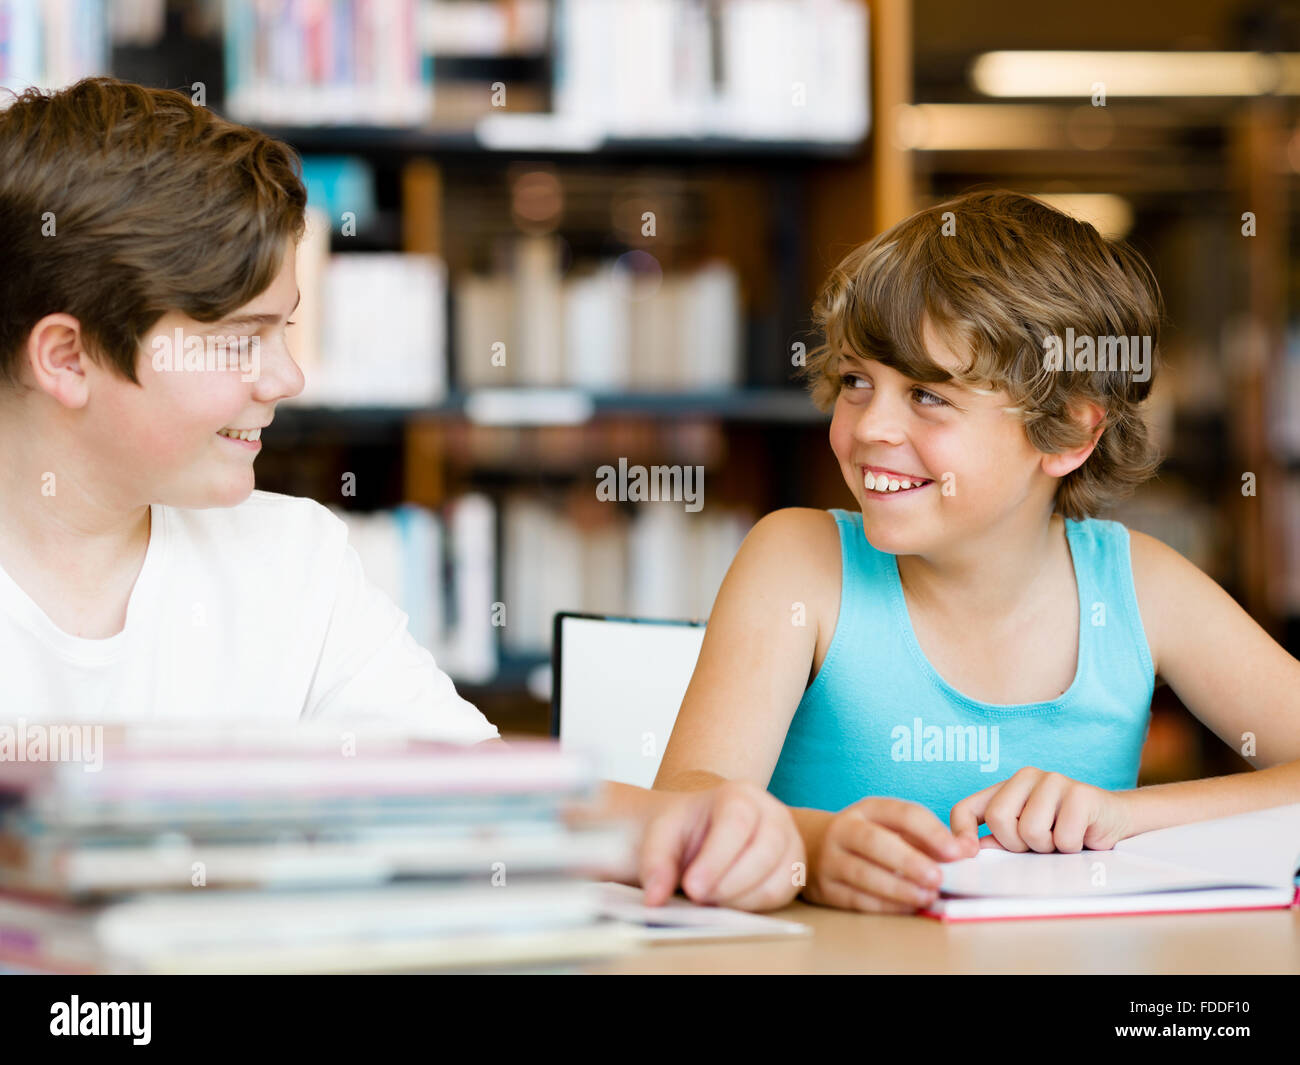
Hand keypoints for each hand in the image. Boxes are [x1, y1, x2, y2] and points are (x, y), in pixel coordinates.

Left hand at [637, 780, 804, 911]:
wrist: (698, 835)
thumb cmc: (685, 831)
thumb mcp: (660, 836)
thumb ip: (655, 863)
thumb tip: (655, 898)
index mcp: (740, 794)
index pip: (737, 823)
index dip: (716, 859)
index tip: (692, 888)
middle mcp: (773, 813)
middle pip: (764, 852)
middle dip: (728, 884)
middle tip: (697, 897)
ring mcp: (789, 841)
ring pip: (776, 879)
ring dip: (739, 899)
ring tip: (708, 898)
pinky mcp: (793, 870)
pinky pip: (782, 895)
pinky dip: (753, 906)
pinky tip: (726, 902)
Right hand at [803, 797, 977, 912]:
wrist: (812, 846)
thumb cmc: (866, 838)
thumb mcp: (890, 826)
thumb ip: (928, 838)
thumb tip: (966, 850)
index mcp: (866, 809)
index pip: (901, 813)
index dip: (931, 831)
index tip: (957, 851)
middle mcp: (843, 830)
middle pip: (875, 842)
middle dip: (910, 861)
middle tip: (938, 877)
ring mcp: (830, 859)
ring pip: (864, 874)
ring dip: (899, 888)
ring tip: (927, 896)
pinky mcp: (825, 888)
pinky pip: (857, 899)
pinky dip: (886, 905)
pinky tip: (908, 906)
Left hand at [949, 767, 1133, 852]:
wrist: (1115, 821)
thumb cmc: (1064, 831)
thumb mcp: (1025, 836)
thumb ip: (998, 839)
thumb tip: (965, 849)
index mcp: (1006, 787)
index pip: (966, 808)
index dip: (962, 834)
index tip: (969, 855)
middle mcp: (1026, 777)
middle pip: (999, 819)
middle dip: (1018, 843)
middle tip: (1040, 843)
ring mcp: (1054, 781)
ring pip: (1031, 830)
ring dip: (1048, 847)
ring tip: (1062, 837)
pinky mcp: (1081, 793)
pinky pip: (1063, 837)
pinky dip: (1072, 847)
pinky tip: (1082, 835)